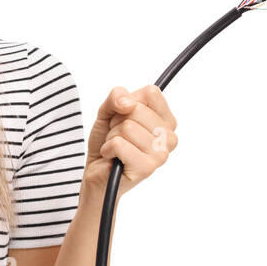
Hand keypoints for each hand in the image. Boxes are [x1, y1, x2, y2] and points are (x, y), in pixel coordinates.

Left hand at [82, 84, 178, 199]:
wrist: (97, 172)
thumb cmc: (107, 142)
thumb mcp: (108, 112)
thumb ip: (116, 96)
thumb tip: (127, 102)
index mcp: (166, 120)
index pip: (151, 93)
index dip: (128, 102)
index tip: (124, 117)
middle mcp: (169, 137)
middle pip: (136, 109)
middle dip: (117, 122)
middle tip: (117, 136)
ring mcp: (161, 154)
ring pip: (127, 127)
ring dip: (112, 137)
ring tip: (116, 149)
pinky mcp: (147, 168)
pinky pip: (119, 144)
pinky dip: (108, 148)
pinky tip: (112, 157)